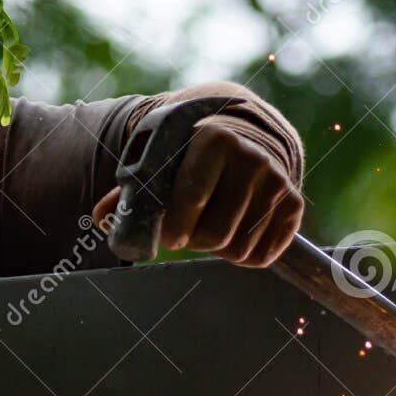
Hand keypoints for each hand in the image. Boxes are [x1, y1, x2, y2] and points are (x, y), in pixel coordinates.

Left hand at [93, 120, 303, 267]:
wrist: (246, 139)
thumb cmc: (192, 158)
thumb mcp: (164, 163)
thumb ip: (132, 192)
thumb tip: (101, 217)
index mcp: (215, 138)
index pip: (191, 199)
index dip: (174, 227)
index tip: (167, 235)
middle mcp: (253, 157)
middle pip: (216, 233)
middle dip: (195, 242)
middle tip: (187, 236)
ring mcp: (277, 182)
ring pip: (239, 248)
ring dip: (218, 250)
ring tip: (210, 232)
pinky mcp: (294, 205)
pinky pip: (264, 255)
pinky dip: (245, 256)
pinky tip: (234, 237)